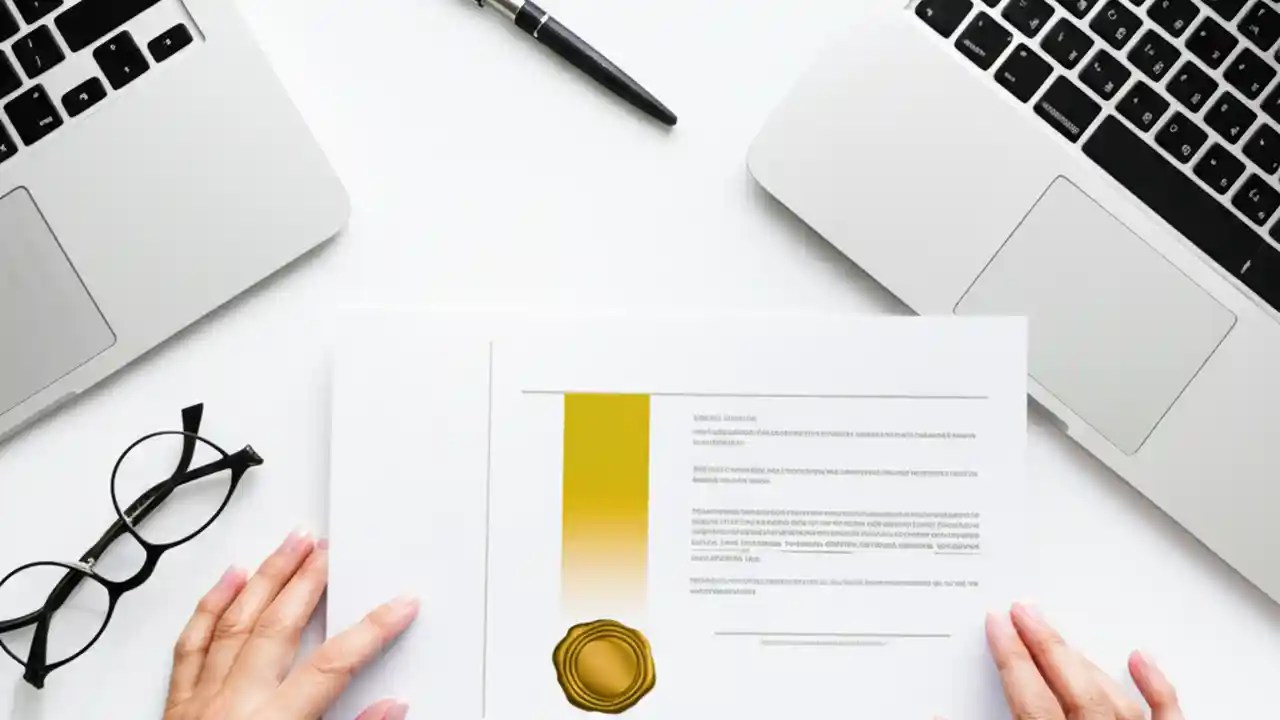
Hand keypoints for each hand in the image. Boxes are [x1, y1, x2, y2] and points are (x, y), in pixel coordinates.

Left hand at [163, 530, 419, 719]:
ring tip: (288, 545)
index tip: (400, 604)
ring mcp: (201, 701)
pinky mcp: (176, 706)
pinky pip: (193, 643)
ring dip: (265, 577)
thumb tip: (391, 709)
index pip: (334, 665)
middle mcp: (233, 705)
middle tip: (329, 550)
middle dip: (308, 581)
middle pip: (278, 625)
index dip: (373, 629)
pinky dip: (210, 607)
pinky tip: (228, 580)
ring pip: (235, 620)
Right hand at [987, 603, 1182, 719]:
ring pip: (1113, 696)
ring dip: (1085, 662)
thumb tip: (953, 709)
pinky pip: (1167, 717)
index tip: (998, 625)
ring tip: (1062, 639)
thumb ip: (998, 719)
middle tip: (1024, 612)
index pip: (1032, 700)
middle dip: (1045, 644)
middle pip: (1074, 688)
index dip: (1011, 658)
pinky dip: (1155, 687)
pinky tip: (1141, 661)